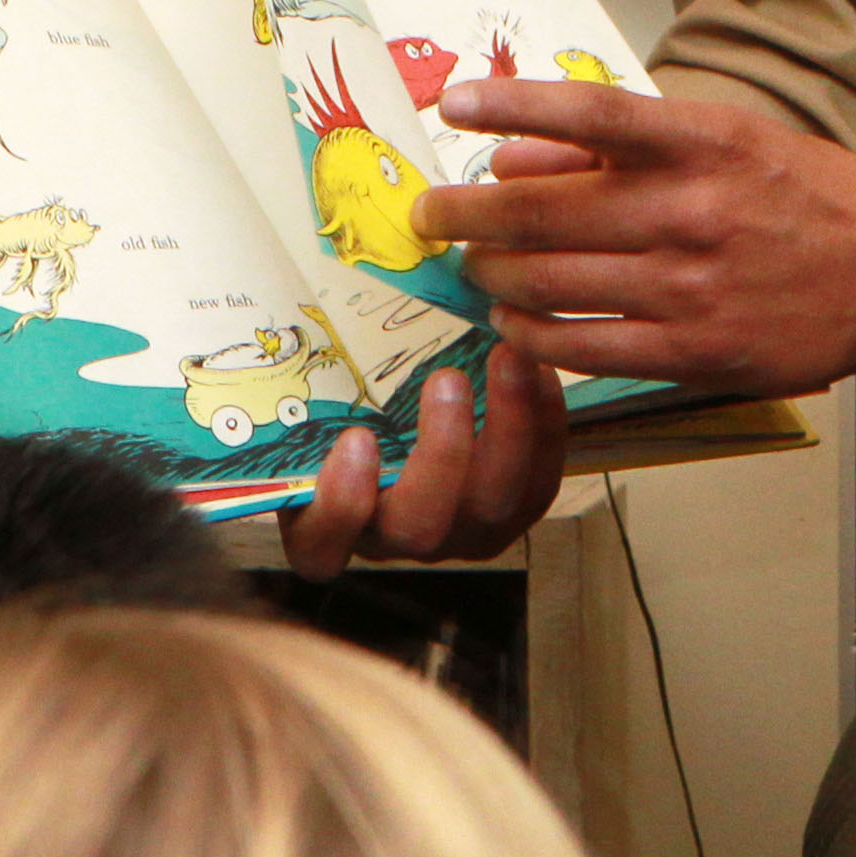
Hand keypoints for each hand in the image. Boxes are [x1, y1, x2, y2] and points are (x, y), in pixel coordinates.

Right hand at [278, 336, 568, 576]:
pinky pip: (537, 484)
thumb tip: (312, 309)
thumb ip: (313, 394)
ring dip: (505, 428)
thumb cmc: (341, 417)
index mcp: (328, 528)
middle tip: (446, 378)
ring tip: (505, 356)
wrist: (404, 426)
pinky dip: (543, 426)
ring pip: (491, 506)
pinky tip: (536, 369)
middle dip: (442, 453)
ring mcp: (459, 535)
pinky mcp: (512, 516)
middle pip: (420, 526)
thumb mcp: (314, 410)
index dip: (340, 505)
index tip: (355, 439)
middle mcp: (395, 541)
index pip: (321, 547)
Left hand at [408, 79, 855, 391]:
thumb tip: (511, 155)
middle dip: (468, 213)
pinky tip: (512, 325)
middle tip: (431, 214)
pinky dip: (531, 336)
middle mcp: (693, 210)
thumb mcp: (720, 137)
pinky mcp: (695, 352)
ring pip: (553, 284)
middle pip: (547, 210)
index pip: (590, 114)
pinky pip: (584, 347)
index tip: (456, 103)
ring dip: (493, 277)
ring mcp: (692, 287)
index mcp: (701, 142)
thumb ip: (615, 146)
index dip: (514, 105)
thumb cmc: (797, 192)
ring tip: (471, 269)